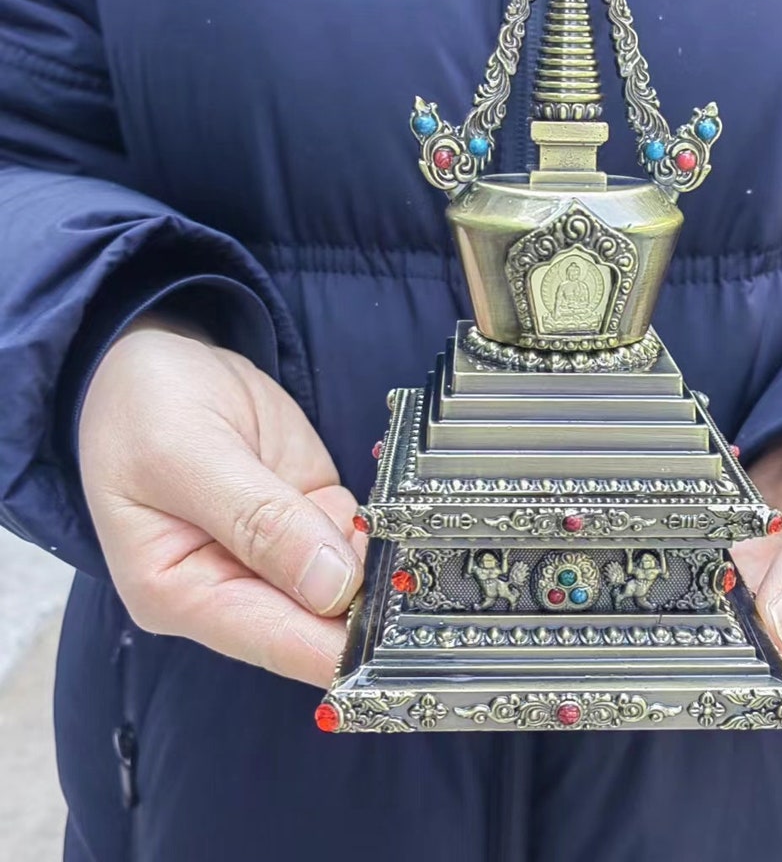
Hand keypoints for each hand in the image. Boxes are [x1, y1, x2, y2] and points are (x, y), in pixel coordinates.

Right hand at [78, 317, 364, 687]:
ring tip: (393, 522)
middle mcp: (232, 586)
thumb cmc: (144, 408)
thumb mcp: (186, 454)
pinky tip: (383, 504)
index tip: (398, 632)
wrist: (159, 362)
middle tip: (410, 562)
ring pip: (351, 584)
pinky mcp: (310, 520)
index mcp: (181, 592)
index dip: (340, 646)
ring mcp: (278, 554)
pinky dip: (380, 526)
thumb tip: (330, 586)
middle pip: (320, 622)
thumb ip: (258, 520)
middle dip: (370, 597)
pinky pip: (359, 540)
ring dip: (382, 558)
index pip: (274, 643)